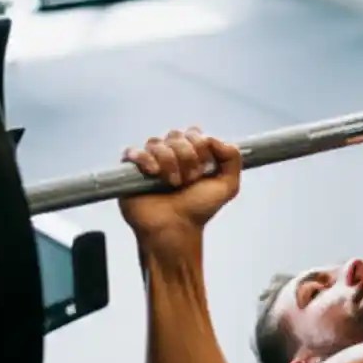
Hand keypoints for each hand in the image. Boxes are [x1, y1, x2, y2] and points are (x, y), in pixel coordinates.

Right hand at [118, 128, 242, 242]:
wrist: (177, 229)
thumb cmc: (198, 210)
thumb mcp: (228, 185)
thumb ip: (232, 158)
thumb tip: (213, 138)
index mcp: (190, 153)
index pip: (193, 133)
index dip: (200, 148)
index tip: (203, 172)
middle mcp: (169, 154)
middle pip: (175, 135)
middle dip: (186, 157)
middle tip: (188, 181)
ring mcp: (149, 161)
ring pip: (156, 143)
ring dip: (169, 162)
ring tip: (173, 184)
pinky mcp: (130, 171)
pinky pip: (133, 152)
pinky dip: (145, 159)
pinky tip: (154, 173)